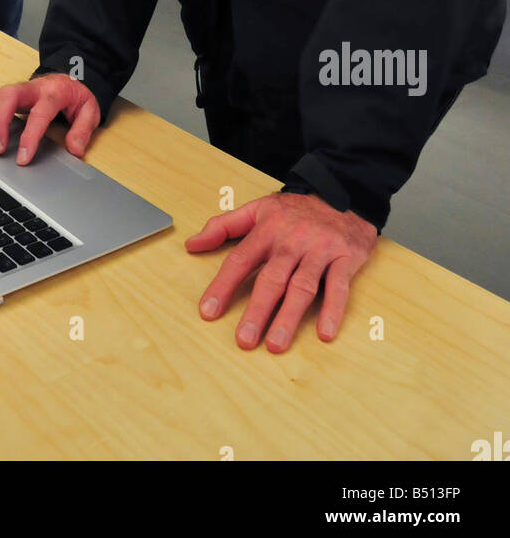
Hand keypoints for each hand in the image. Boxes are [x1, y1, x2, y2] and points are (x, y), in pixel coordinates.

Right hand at [0, 72, 100, 163]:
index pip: (39, 113)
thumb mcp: (90, 110)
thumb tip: (74, 149)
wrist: (70, 78)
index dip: (30, 136)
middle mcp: (33, 87)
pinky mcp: (11, 94)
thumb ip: (83, 130)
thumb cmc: (76, 95)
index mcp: (54, 92)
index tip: (23, 158)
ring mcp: (20, 88)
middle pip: (9, 97)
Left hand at [186, 191, 377, 350]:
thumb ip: (223, 226)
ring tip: (275, 344)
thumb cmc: (296, 209)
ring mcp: (319, 250)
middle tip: (244, 340)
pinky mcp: (345, 258)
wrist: (342, 193)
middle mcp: (292, 241)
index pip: (240, 260)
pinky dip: (333, 310)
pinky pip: (339, 286)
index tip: (208, 311)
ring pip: (302, 286)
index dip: (223, 286)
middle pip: (272, 279)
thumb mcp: (257, 208)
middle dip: (257, 310)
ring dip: (288, 317)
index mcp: (267, 230)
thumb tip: (192, 244)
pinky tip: (324, 332)